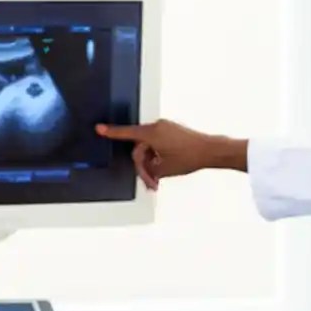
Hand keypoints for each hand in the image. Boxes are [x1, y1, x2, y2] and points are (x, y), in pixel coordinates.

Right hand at [95, 120, 246, 189]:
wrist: (211, 151)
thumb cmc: (189, 157)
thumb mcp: (163, 169)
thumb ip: (148, 167)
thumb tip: (145, 166)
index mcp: (152, 133)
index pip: (126, 133)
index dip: (111, 132)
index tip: (99, 128)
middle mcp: (157, 127)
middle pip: (140, 148)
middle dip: (144, 167)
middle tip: (151, 182)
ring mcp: (166, 128)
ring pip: (149, 148)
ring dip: (152, 165)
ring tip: (159, 180)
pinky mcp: (173, 131)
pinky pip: (158, 144)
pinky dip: (158, 157)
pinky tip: (164, 169)